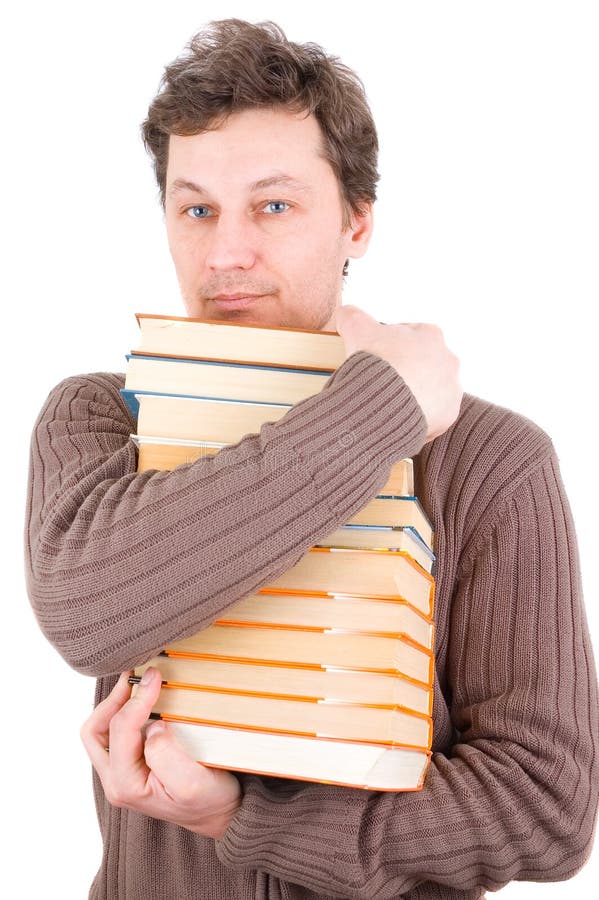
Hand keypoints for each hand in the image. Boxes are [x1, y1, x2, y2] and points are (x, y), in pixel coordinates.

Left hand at [80, 667, 241, 838]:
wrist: (219, 815)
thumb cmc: (208, 800)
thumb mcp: (192, 782)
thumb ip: (166, 754)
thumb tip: (153, 725)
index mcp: (127, 785)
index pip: (120, 730)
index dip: (136, 699)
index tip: (154, 677)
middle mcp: (117, 780)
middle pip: (95, 732)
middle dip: (112, 701)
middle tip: (135, 677)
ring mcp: (121, 773)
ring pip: (100, 732)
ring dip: (114, 705)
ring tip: (135, 684)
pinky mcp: (130, 765)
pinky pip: (114, 734)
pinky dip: (123, 712)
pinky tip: (141, 700)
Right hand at [335, 304, 461, 442]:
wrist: (383, 402)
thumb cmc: (375, 363)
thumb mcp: (357, 329)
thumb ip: (352, 316)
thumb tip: (345, 312)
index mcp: (430, 335)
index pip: (410, 337)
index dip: (389, 347)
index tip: (377, 358)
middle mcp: (447, 359)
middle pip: (422, 365)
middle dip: (405, 372)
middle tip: (381, 382)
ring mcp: (450, 388)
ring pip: (431, 390)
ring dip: (414, 395)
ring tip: (390, 402)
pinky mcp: (448, 414)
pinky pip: (433, 416)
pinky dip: (417, 417)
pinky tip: (399, 418)